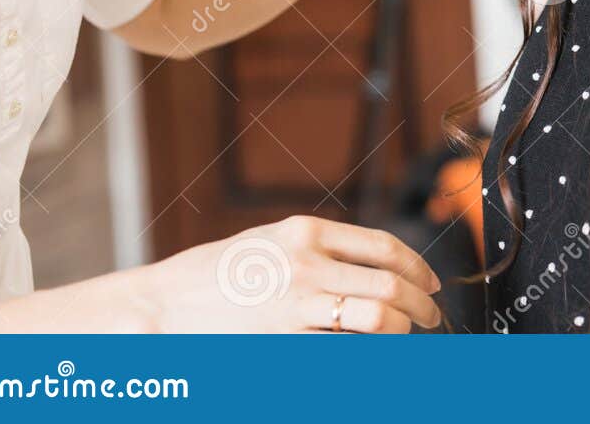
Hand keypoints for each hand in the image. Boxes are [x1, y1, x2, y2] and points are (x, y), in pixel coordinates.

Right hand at [139, 215, 443, 332]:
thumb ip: (319, 248)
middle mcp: (306, 265)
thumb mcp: (269, 242)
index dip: (419, 268)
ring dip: (402, 330)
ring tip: (407, 336)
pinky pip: (343, 352)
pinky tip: (372, 357)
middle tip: (431, 317)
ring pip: (376, 319)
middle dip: (421, 305)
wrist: (159, 309)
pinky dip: (367, 355)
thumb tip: (376, 266)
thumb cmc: (213, 276)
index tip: (431, 284)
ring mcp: (295, 306)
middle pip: (389, 285)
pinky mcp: (285, 344)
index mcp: (305, 232)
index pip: (384, 247)